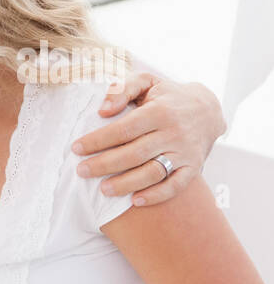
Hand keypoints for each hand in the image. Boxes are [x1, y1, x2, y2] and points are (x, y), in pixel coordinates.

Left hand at [72, 71, 224, 205]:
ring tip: (102, 190)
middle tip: (81, 171)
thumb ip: (122, 89)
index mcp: (160, 111)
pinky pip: (176, 186)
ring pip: (153, 172)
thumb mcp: (146, 81)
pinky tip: (135, 201)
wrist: (208, 109)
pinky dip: (157, 195)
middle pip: (135, 154)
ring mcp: (185, 152)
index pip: (124, 129)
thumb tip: (103, 110)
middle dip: (104, 165)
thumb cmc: (166, 96)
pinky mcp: (193, 167)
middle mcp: (174, 133)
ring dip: (126, 184)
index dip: (98, 140)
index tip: (76, 148)